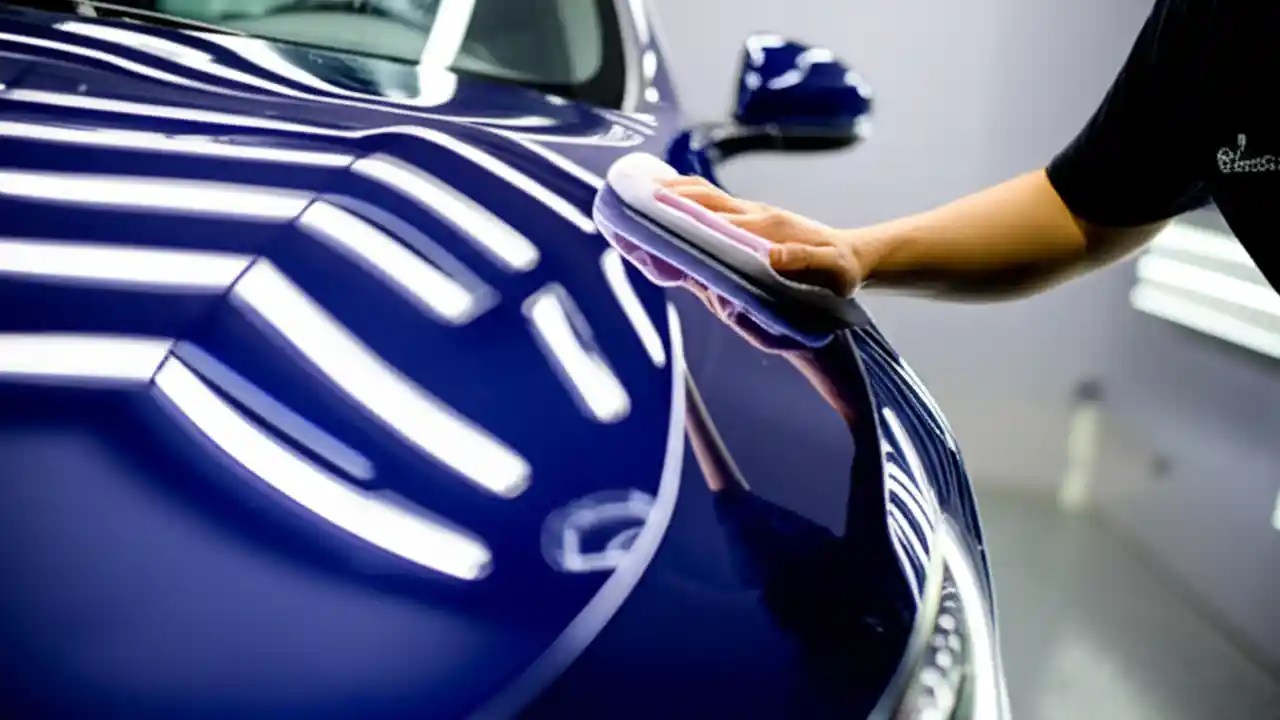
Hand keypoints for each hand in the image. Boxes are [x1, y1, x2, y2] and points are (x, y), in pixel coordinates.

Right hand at [659, 176, 867, 296]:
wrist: (850, 254)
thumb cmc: (840, 269)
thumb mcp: (832, 268)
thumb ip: (805, 261)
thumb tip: (770, 257)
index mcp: (768, 228)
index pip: (720, 220)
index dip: (689, 218)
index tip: (658, 214)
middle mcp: (755, 214)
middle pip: (705, 198)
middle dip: (671, 196)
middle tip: (636, 196)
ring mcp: (751, 212)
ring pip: (706, 194)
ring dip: (675, 190)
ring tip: (641, 188)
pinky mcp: (750, 217)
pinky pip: (713, 201)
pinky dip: (688, 195)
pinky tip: (668, 195)